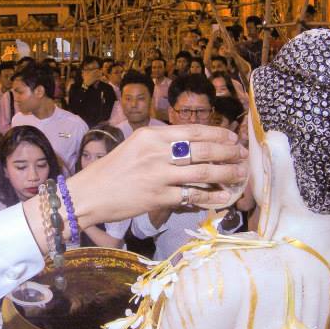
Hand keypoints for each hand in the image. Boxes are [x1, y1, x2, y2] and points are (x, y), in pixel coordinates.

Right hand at [66, 124, 247, 226]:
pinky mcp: (158, 197)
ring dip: (226, 173)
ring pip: (202, 172)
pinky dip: (211, 196)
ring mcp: (158, 175)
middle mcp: (156, 152)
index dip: (217, 134)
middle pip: (202, 149)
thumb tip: (191, 145)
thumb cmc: (111, 171)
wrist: (88, 194)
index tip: (232, 137)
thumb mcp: (134, 146)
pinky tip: (223, 197)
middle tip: (242, 155)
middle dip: (227, 152)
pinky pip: (192, 196)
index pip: (192, 130)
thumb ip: (160, 143)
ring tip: (240, 173)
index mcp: (151, 136)